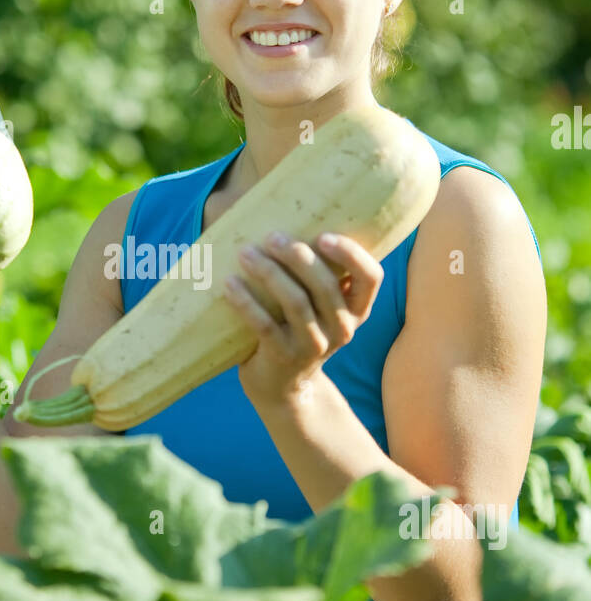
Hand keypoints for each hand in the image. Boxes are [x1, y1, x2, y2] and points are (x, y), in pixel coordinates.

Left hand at [223, 230, 383, 408]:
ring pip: (296, 303)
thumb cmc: (297, 329)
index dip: (352, 255)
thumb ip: (316, 274)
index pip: (371, 278)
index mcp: (356, 310)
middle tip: (271, 237)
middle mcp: (342, 329)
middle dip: (297, 257)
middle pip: (325, 286)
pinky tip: (229, 283)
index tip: (323, 236)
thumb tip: (287, 212)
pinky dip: (246, 302)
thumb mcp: (319, 307)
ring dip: (269, 273)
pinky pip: (264, 325)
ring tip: (245, 253)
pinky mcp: (284, 358)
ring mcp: (314, 346)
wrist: (283, 388)